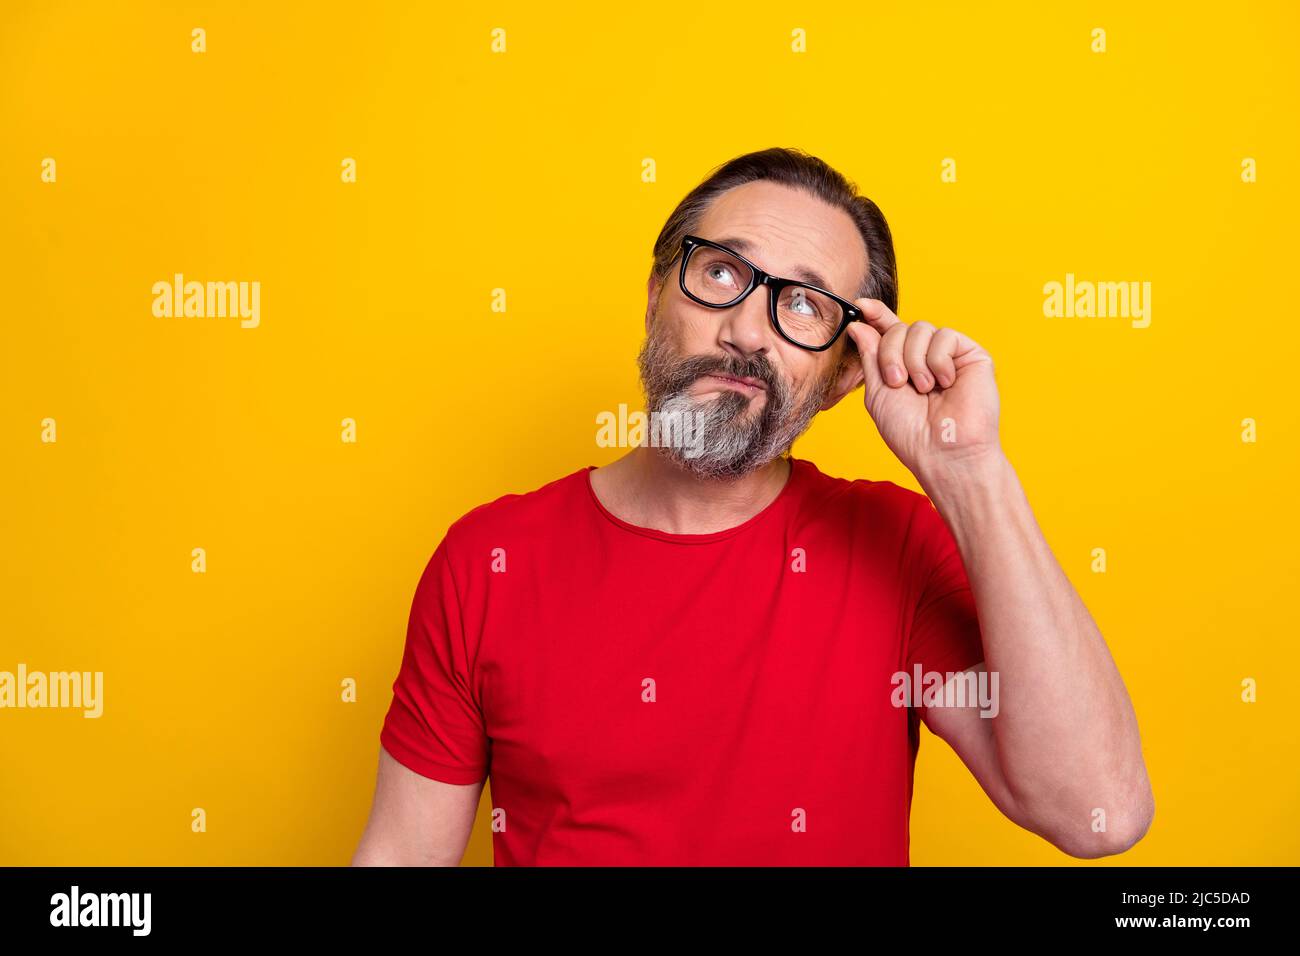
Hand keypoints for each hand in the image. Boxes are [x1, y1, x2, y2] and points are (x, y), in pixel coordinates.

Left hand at [844, 298, 1001, 482]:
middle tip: (898, 383)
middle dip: (891, 354)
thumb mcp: (878, 394)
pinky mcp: (971, 355)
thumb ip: (870, 357)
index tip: (861, 306)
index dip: (876, 315)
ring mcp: (949, 355)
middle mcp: (925, 358)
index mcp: (902, 365)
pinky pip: (945, 336)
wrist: (942, 451)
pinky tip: (945, 382)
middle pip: (900, 328)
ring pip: (920, 328)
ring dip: (913, 360)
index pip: (889, 332)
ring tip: (923, 388)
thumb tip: (860, 324)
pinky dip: (937, 361)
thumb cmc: (910, 432)